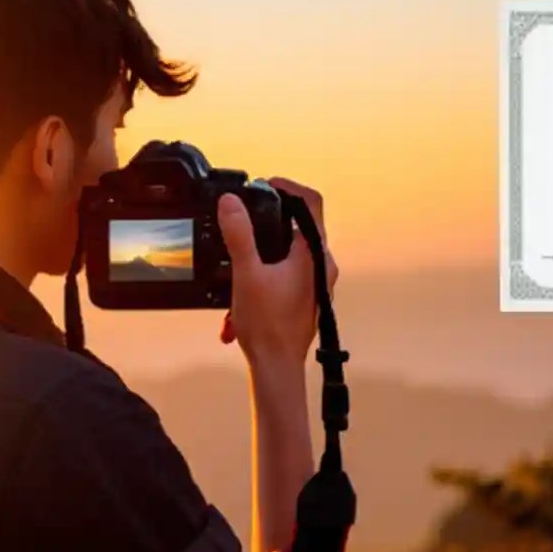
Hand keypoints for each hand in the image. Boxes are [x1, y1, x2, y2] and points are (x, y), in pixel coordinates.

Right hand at [216, 178, 337, 364]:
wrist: (277, 367)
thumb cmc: (267, 326)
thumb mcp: (246, 273)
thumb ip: (239, 235)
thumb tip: (231, 202)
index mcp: (313, 254)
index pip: (310, 202)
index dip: (288, 186)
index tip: (266, 184)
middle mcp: (321, 266)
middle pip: (300, 224)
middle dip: (269, 219)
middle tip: (246, 215)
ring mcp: (316, 282)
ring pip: (291, 250)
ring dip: (263, 251)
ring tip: (238, 260)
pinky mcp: (306, 296)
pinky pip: (288, 272)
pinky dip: (266, 271)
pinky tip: (243, 290)